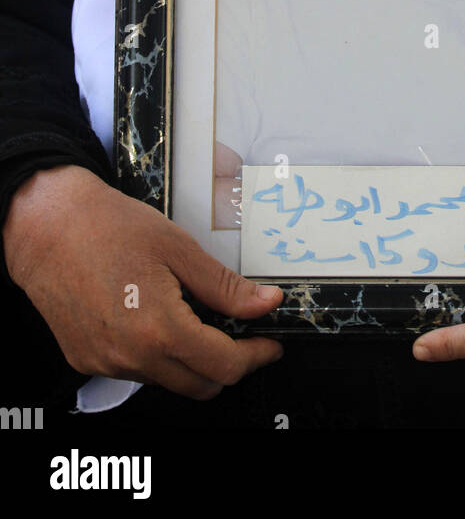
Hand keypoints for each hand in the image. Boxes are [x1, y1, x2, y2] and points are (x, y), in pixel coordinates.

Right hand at [3, 165, 283, 398]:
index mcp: (159, 329)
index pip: (224, 366)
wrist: (48, 227)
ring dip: (191, 360)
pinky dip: (156, 355)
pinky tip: (156, 319)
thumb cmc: (110, 228)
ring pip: (168, 380)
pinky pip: (136, 371)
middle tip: (240, 333)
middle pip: (200, 385)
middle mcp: (130, 356)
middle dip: (229, 364)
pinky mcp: (87, 360)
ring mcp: (106, 363)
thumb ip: (225, 286)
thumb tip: (265, 303)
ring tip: (192, 316)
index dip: (256, 356)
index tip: (268, 344)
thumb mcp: (180, 248)